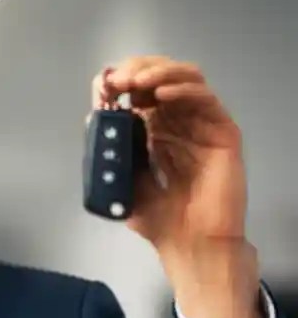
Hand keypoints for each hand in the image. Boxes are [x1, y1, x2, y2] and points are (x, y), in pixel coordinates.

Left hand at [93, 56, 261, 317]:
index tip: (102, 84)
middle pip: (161, 78)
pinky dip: (183, 89)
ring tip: (136, 82)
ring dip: (158, 72)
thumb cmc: (159, 220)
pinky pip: (206, 100)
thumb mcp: (123, 183)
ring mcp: (201, 126)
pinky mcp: (222, 133)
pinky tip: (161, 93)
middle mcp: (179, 124)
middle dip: (137, 71)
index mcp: (155, 133)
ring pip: (186, 80)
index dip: (122, 84)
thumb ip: (113, 152)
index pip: (140, 94)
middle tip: (117, 80)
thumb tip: (94, 118)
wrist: (189, 246)